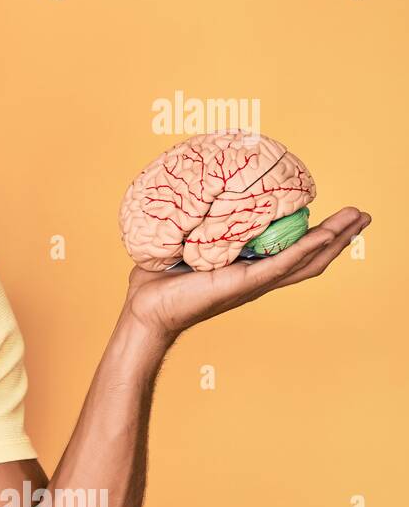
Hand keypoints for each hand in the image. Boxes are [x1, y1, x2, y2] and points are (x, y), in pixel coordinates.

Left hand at [121, 206, 371, 341]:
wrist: (145, 308)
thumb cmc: (159, 282)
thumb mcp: (184, 247)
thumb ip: (195, 228)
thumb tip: (193, 197)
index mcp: (247, 269)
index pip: (291, 254)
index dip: (317, 238)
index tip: (337, 218)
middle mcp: (257, 278)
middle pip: (310, 259)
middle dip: (339, 237)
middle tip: (362, 216)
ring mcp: (254, 283)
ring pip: (305, 261)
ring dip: (334, 240)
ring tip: (357, 220)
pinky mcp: (244, 284)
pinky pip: (282, 265)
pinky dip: (306, 250)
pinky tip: (325, 236)